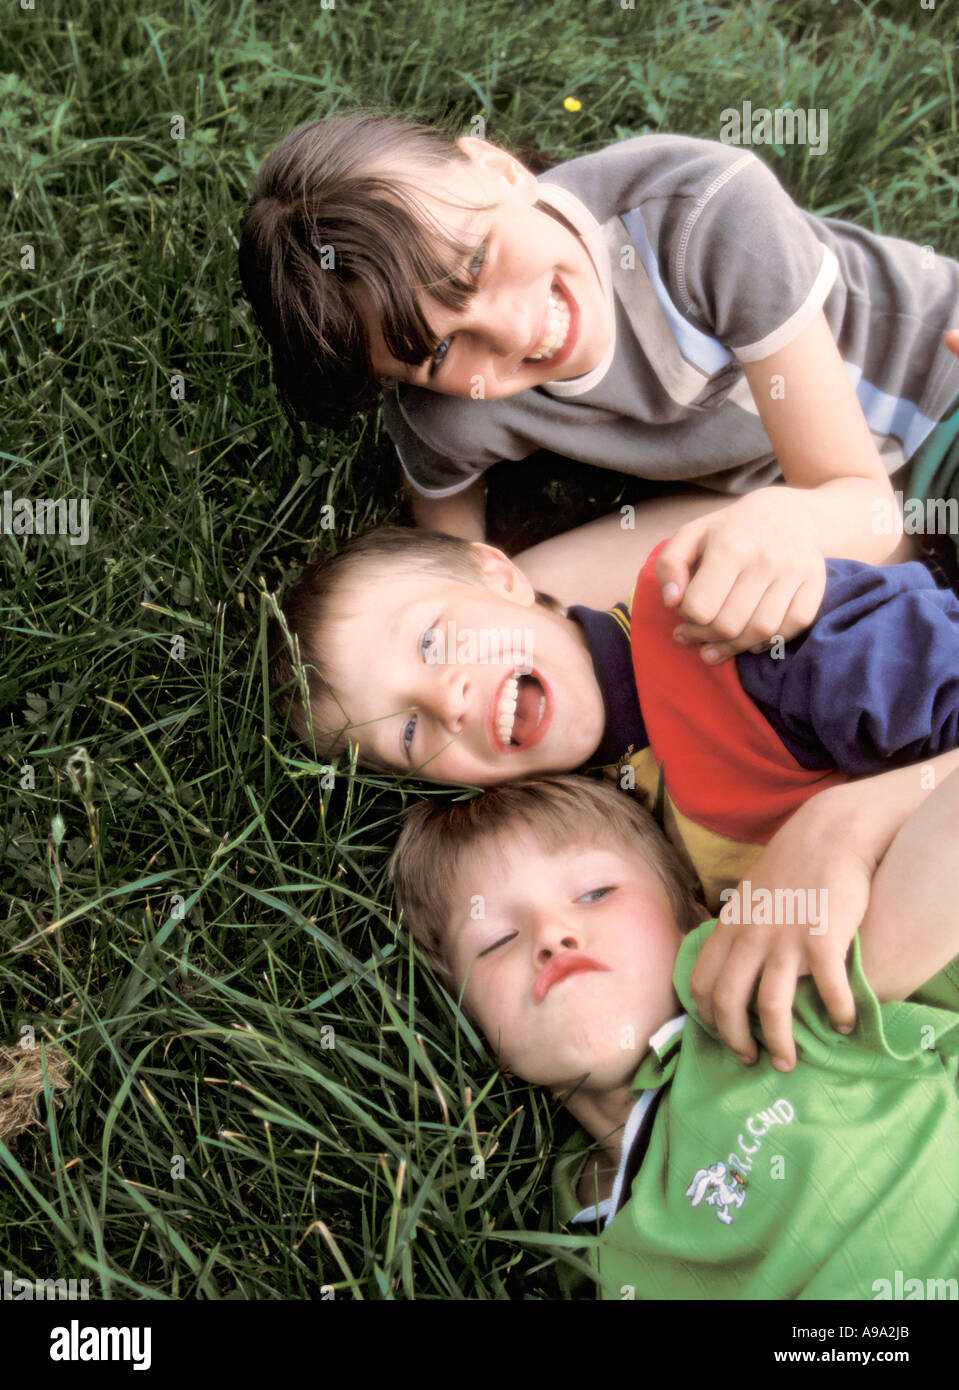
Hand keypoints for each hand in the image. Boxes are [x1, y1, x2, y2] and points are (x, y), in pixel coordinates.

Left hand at [656, 488, 826, 662]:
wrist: (786, 512)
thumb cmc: (731, 529)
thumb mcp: (691, 535)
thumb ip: (670, 565)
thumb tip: (671, 601)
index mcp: (730, 546)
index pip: (699, 608)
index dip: (686, 619)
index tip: (685, 614)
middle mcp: (765, 559)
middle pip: (728, 625)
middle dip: (706, 638)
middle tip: (697, 635)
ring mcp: (794, 571)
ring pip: (760, 632)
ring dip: (735, 646)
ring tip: (719, 643)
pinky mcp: (816, 582)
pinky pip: (792, 627)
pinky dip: (770, 641)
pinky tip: (751, 639)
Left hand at [690, 791, 874, 1069]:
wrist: (828, 833)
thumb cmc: (792, 864)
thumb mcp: (749, 895)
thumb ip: (737, 927)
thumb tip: (727, 960)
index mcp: (729, 927)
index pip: (701, 984)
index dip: (708, 1019)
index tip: (722, 1036)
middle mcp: (749, 937)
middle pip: (727, 1003)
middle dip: (734, 1041)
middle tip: (749, 1059)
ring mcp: (784, 939)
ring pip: (770, 1008)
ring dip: (779, 1043)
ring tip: (787, 1061)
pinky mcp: (822, 940)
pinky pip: (826, 992)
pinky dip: (836, 1015)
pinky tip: (845, 1024)